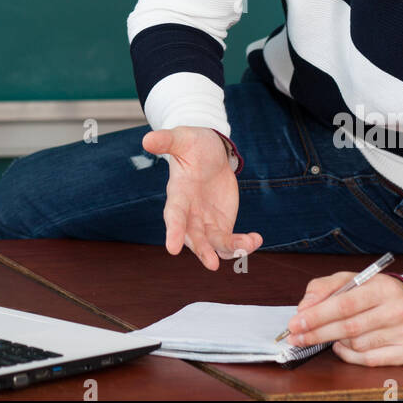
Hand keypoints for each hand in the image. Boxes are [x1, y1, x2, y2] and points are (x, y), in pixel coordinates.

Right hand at [142, 126, 261, 269]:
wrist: (210, 152)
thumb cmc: (192, 145)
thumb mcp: (181, 138)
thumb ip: (167, 141)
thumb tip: (147, 139)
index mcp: (178, 194)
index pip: (173, 215)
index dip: (173, 231)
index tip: (172, 249)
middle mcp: (189, 214)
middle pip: (194, 238)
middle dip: (203, 251)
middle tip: (212, 264)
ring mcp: (206, 222)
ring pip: (215, 244)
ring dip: (230, 249)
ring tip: (249, 245)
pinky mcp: (221, 225)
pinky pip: (231, 242)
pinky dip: (243, 245)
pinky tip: (256, 239)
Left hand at [285, 272, 402, 366]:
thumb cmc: (375, 292)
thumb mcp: (350, 280)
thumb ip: (324, 288)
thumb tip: (304, 308)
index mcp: (382, 287)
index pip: (344, 304)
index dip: (317, 315)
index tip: (296, 323)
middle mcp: (397, 310)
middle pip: (349, 327)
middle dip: (317, 333)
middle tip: (296, 336)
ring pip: (357, 344)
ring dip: (337, 341)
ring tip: (333, 333)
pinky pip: (369, 360)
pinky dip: (350, 355)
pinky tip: (343, 345)